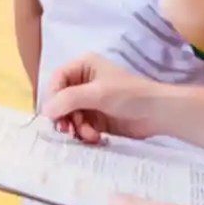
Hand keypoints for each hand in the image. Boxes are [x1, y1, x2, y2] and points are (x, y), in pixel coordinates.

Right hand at [39, 54, 164, 143]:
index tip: (54, 115)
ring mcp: (89, 101)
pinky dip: (84, 133)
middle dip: (64, 117)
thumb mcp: (98, 94)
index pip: (57, 80)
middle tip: (68, 131)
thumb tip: (46, 110)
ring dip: (76, 128)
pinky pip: (79, 126)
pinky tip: (96, 138)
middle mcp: (83, 82)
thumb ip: (70, 99)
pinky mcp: (95, 118)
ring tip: (89, 135)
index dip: (53, 97)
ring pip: (68, 116)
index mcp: (83, 66)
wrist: (157, 114)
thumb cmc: (130, 96)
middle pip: (60, 100)